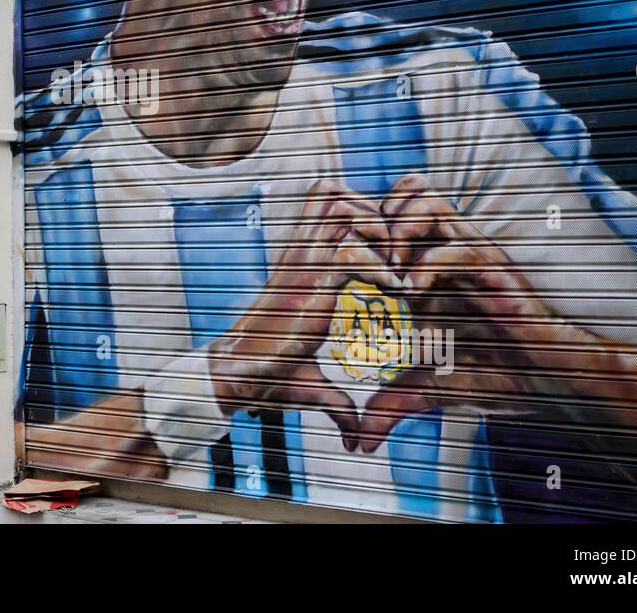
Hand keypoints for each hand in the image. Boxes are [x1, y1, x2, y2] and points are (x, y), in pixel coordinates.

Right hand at [207, 179, 399, 450]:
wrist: (235, 379)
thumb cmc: (269, 377)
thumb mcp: (314, 380)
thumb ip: (340, 401)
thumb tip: (357, 441)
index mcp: (302, 265)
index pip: (331, 205)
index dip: (367, 217)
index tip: (393, 257)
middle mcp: (301, 257)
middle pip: (339, 196)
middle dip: (378, 214)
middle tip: (401, 256)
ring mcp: (302, 266)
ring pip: (344, 211)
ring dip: (382, 233)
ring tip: (400, 269)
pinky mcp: (306, 284)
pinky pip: (349, 253)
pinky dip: (382, 266)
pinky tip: (396, 293)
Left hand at [356, 173, 636, 452]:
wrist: (554, 380)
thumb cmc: (499, 374)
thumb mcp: (432, 388)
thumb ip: (395, 403)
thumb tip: (363, 439)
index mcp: (427, 271)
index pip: (385, 220)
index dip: (358, 235)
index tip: (340, 272)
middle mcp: (446, 255)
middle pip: (402, 197)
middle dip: (372, 222)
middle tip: (360, 264)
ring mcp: (472, 258)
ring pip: (428, 204)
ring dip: (399, 232)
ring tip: (387, 274)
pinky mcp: (498, 273)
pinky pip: (459, 249)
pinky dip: (428, 265)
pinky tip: (413, 295)